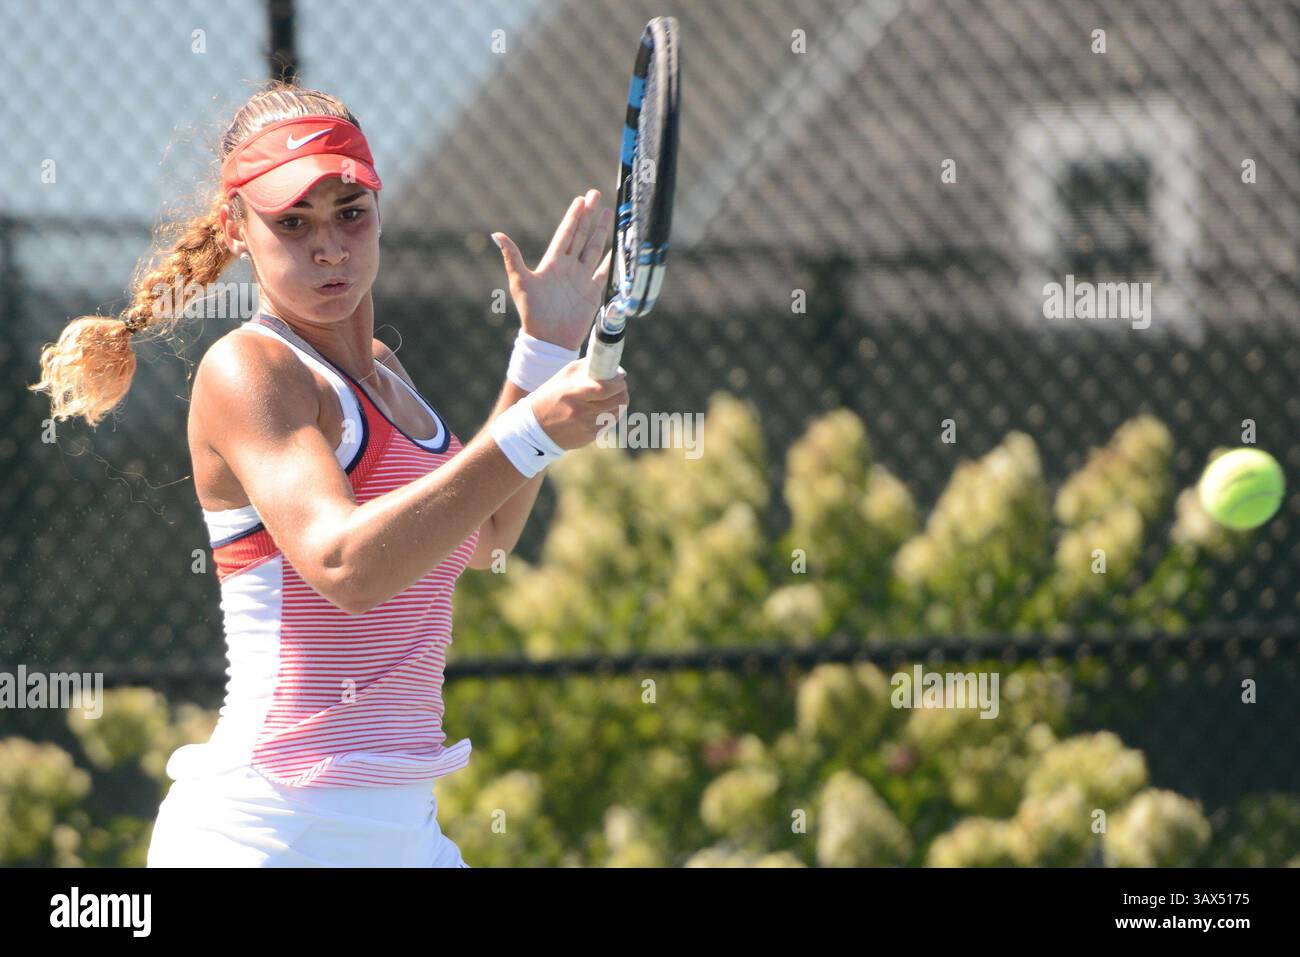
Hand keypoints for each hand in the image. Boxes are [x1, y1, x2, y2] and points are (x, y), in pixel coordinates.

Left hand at [492, 189, 613, 351]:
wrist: (549, 339)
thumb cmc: (532, 312)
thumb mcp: (520, 282)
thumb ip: (512, 257)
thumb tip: (496, 235)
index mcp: (552, 263)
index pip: (565, 233)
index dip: (574, 216)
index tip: (581, 199)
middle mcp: (568, 267)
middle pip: (581, 235)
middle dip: (589, 216)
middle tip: (596, 195)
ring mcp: (581, 278)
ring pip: (594, 249)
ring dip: (601, 231)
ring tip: (608, 213)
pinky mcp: (593, 292)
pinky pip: (605, 272)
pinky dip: (612, 260)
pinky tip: (618, 247)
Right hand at [529, 359, 629, 449]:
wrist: (534, 429)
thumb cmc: (549, 396)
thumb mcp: (563, 377)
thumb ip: (587, 368)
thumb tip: (614, 368)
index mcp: (574, 394)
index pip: (608, 388)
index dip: (618, 381)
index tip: (618, 376)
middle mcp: (582, 412)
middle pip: (619, 401)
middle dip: (622, 391)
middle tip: (617, 386)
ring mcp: (587, 427)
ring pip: (618, 412)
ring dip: (617, 403)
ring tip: (607, 397)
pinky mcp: (590, 437)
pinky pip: (609, 423)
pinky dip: (608, 414)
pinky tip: (598, 409)